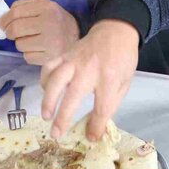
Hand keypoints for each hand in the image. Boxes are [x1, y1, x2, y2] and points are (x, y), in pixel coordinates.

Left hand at [0, 0, 79, 65]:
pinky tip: (38, 49)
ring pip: (19, 45)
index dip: (4, 19)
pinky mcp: (50, 57)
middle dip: (9, 32)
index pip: (15, 12)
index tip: (2, 24)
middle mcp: (49, 23)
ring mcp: (50, 42)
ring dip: (21, 43)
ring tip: (31, 40)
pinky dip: (29, 54)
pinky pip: (27, 57)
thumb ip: (23, 8)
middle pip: (15, 29)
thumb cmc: (56, 20)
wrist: (77, 37)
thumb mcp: (44, 6)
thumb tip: (2, 19)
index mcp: (46, 7)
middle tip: (11, 34)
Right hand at [39, 20, 139, 140]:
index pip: (102, 107)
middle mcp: (90, 69)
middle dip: (63, 117)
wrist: (116, 31)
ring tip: (45, 115)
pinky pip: (49, 67)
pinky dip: (44, 80)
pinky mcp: (64, 54)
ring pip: (55, 80)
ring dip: (48, 99)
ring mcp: (74, 60)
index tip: (91, 137)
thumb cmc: (121, 60)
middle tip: (56, 134)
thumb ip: (110, 105)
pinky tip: (45, 91)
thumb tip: (95, 129)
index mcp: (110, 78)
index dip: (96, 125)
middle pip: (73, 96)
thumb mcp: (124, 83)